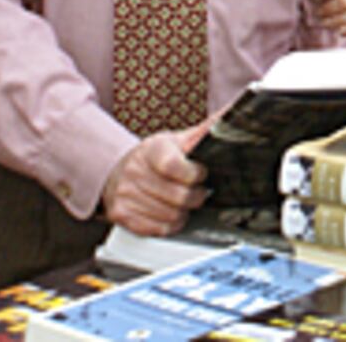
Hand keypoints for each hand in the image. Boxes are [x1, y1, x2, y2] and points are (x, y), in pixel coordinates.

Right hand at [99, 120, 210, 235]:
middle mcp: (134, 169)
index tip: (198, 173)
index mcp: (150, 149)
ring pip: (172, 217)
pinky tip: (164, 211)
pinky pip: (159, 229)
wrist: (118, 171)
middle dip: (194, 197)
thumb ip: (202, 133)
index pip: (174, 166)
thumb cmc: (153, 158)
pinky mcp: (120, 213)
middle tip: (193, 191)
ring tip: (176, 201)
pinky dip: (167, 225)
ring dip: (181, 213)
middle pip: (180, 198)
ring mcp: (125, 192)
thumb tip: (228, 116)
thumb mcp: (175, 141)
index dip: (194, 174)